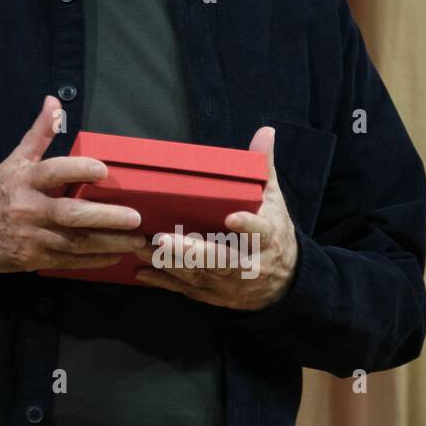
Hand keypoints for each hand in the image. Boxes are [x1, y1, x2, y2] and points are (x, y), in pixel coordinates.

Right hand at [0, 96, 145, 272]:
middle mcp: (28, 208)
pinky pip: (68, 261)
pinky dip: (93, 261)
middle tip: (134, 216)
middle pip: (70, 214)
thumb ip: (39, 133)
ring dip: (107, 242)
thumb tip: (54, 101)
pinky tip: (114, 257)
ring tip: (134, 239)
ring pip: (74, 241)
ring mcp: (32, 236)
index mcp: (24, 179)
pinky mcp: (34, 258)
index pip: (53, 172)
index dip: (78, 170)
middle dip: (104, 217)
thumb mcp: (14, 160)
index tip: (103, 171)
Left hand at [133, 126, 298, 309]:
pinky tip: (141, 271)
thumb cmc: (273, 234)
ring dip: (169, 263)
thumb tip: (266, 131)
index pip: (260, 232)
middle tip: (164, 238)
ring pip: (199, 274)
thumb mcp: (274, 201)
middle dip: (194, 251)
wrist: (284, 283)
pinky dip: (163, 282)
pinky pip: (187, 289)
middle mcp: (250, 264)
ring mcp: (231, 283)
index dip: (247, 226)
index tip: (230, 218)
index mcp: (267, 238)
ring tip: (141, 247)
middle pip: (222, 259)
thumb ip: (264, 168)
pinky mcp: (215, 294)